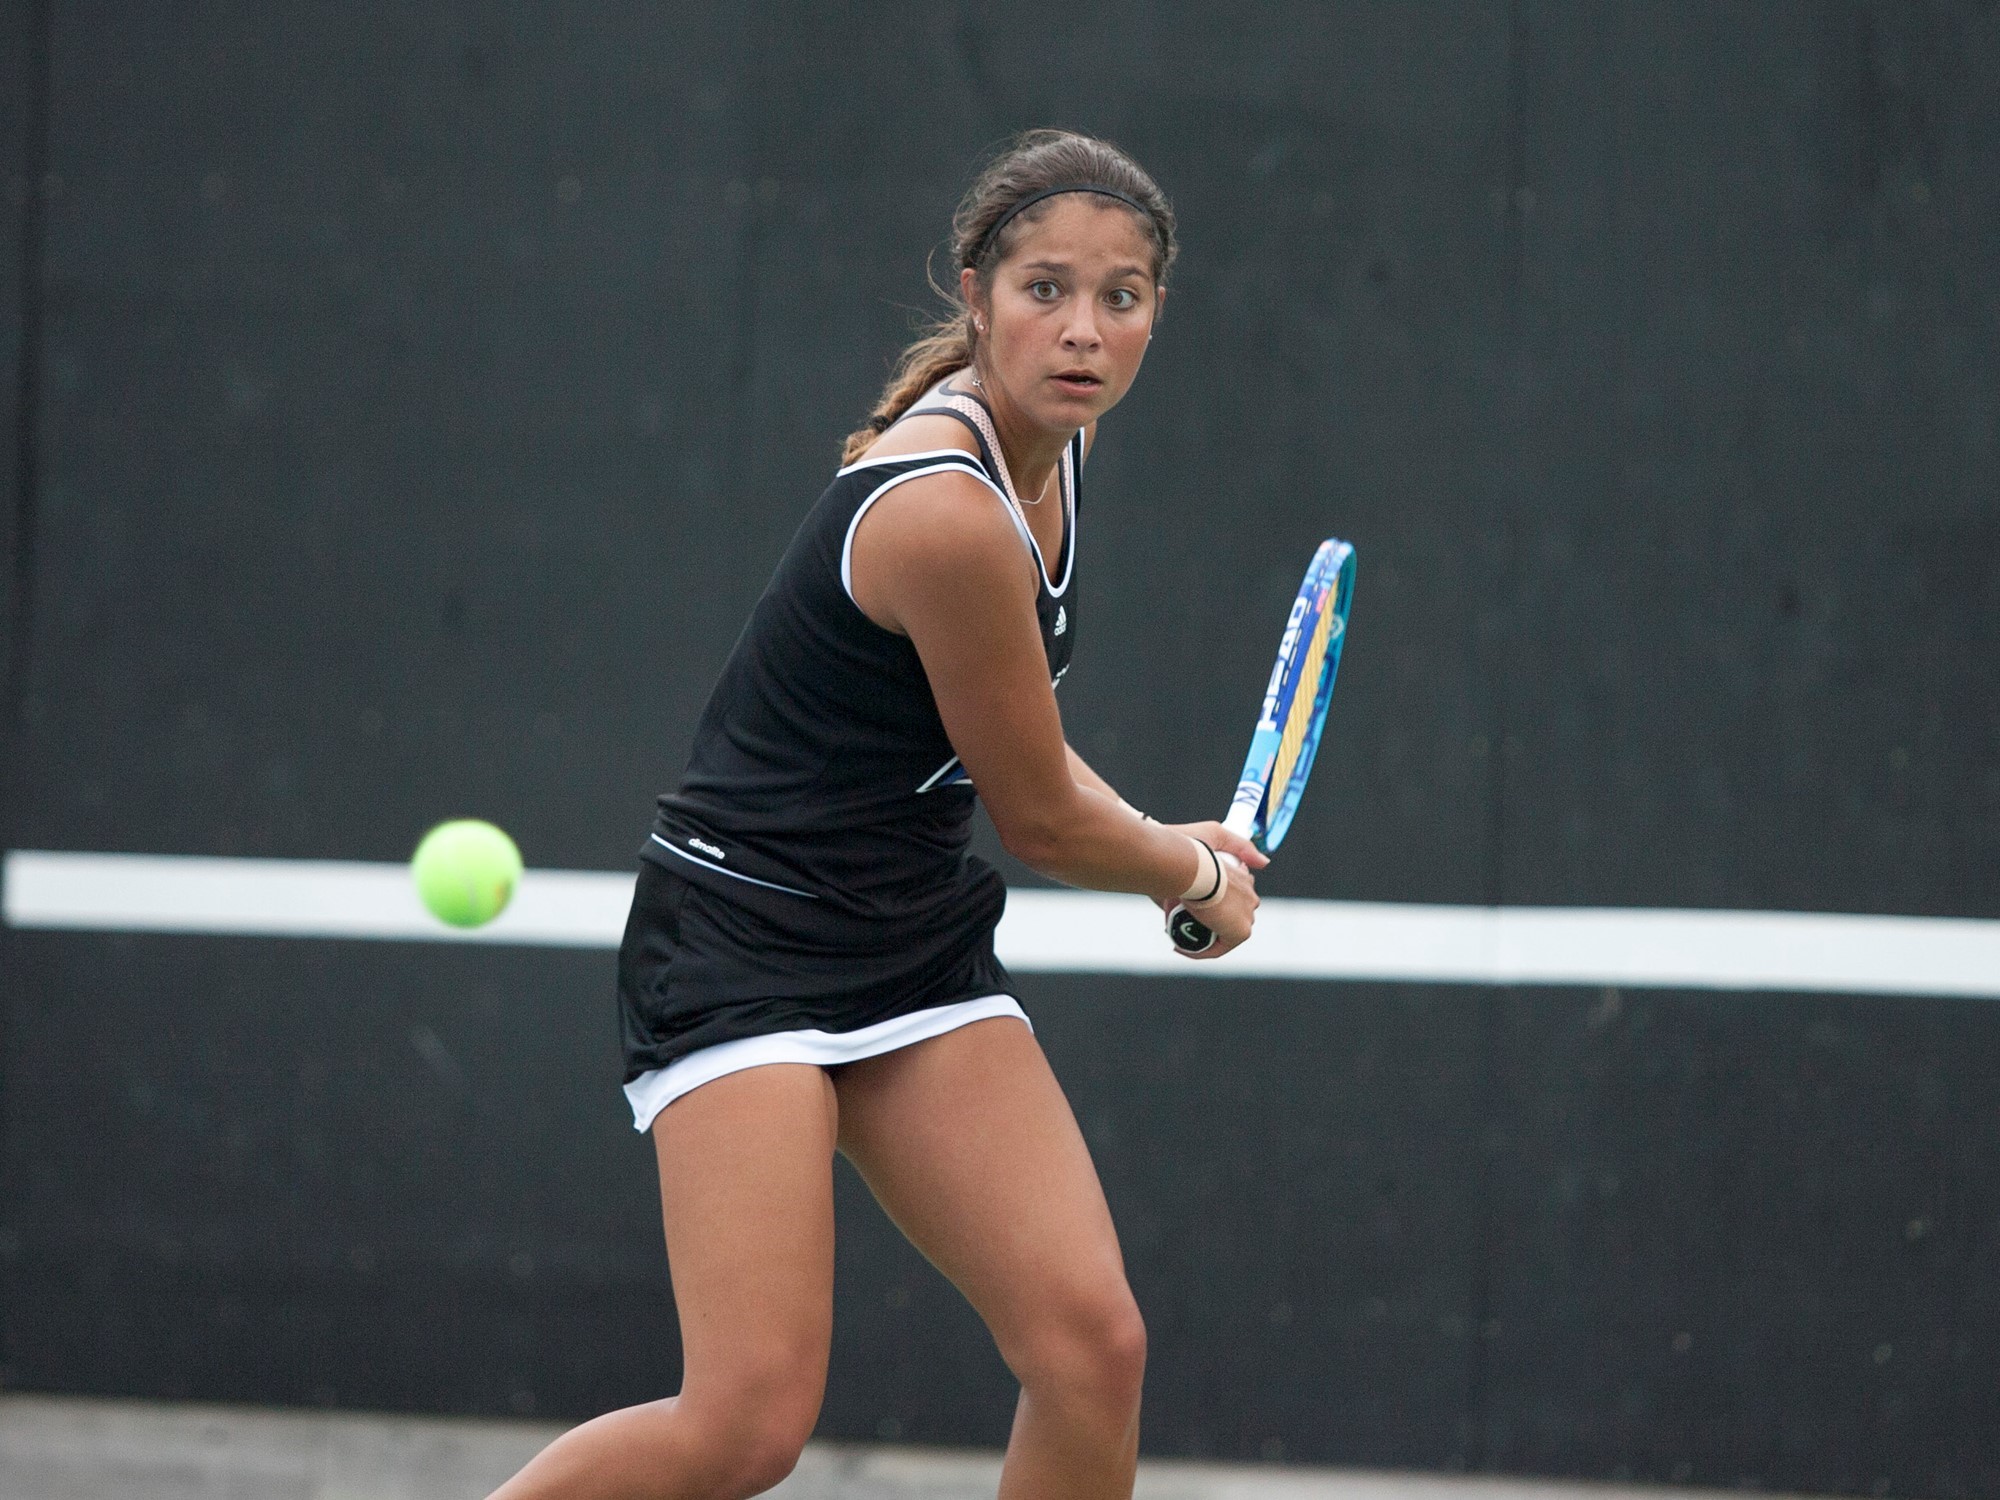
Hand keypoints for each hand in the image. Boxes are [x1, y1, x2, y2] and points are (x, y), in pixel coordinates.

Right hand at [1160, 826, 1262, 958]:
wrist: (1187, 865)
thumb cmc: (1192, 849)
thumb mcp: (1215, 834)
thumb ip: (1240, 846)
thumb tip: (1264, 862)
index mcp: (1243, 877)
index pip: (1231, 894)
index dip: (1209, 901)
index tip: (1189, 902)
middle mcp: (1250, 897)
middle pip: (1227, 914)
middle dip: (1205, 919)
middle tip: (1178, 917)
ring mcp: (1247, 914)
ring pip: (1222, 930)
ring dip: (1200, 933)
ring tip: (1175, 931)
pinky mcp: (1240, 931)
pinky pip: (1219, 948)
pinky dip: (1200, 950)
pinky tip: (1179, 947)